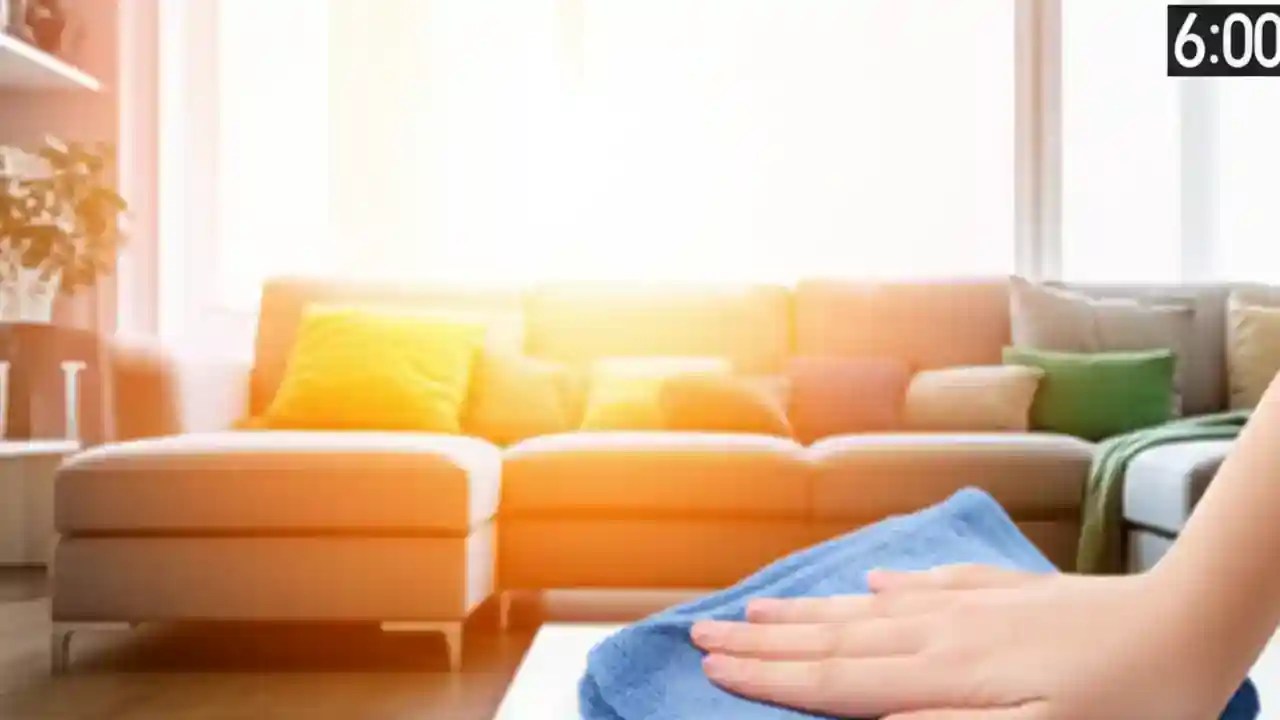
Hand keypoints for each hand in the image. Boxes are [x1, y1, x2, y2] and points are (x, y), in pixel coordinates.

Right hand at [691, 565, 1244, 718]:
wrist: (1184, 620)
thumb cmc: (1123, 699)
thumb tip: (870, 719)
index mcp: (939, 673)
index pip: (834, 678)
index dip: (768, 675)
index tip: (710, 665)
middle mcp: (938, 633)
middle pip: (834, 639)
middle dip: (765, 641)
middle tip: (704, 631)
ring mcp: (967, 608)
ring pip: (867, 611)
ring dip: (807, 612)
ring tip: (758, 608)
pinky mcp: (1000, 595)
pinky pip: (926, 589)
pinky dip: (888, 590)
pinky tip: (870, 582)